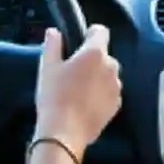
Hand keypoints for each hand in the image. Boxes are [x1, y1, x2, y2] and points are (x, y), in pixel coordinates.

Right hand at [34, 25, 121, 156]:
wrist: (64, 133)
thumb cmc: (54, 98)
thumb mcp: (47, 67)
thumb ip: (52, 44)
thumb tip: (54, 32)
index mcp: (95, 53)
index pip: (101, 31)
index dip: (89, 33)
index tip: (79, 41)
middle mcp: (110, 67)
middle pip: (103, 55)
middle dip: (91, 59)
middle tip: (72, 71)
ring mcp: (116, 87)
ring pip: (107, 75)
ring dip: (96, 77)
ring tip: (77, 90)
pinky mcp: (116, 105)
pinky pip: (109, 93)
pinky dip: (100, 94)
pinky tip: (84, 103)